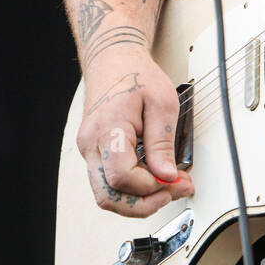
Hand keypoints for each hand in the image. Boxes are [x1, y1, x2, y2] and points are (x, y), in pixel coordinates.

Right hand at [76, 49, 194, 217]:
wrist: (113, 60)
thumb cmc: (135, 75)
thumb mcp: (162, 103)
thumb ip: (163, 142)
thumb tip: (166, 176)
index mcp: (108, 129)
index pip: (121, 177)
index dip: (150, 186)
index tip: (175, 180)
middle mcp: (91, 144)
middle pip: (108, 197)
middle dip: (144, 205)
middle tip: (175, 192)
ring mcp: (89, 151)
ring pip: (106, 195)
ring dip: (138, 200)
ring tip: (168, 186)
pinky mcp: (94, 153)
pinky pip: (108, 183)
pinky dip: (131, 188)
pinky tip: (153, 179)